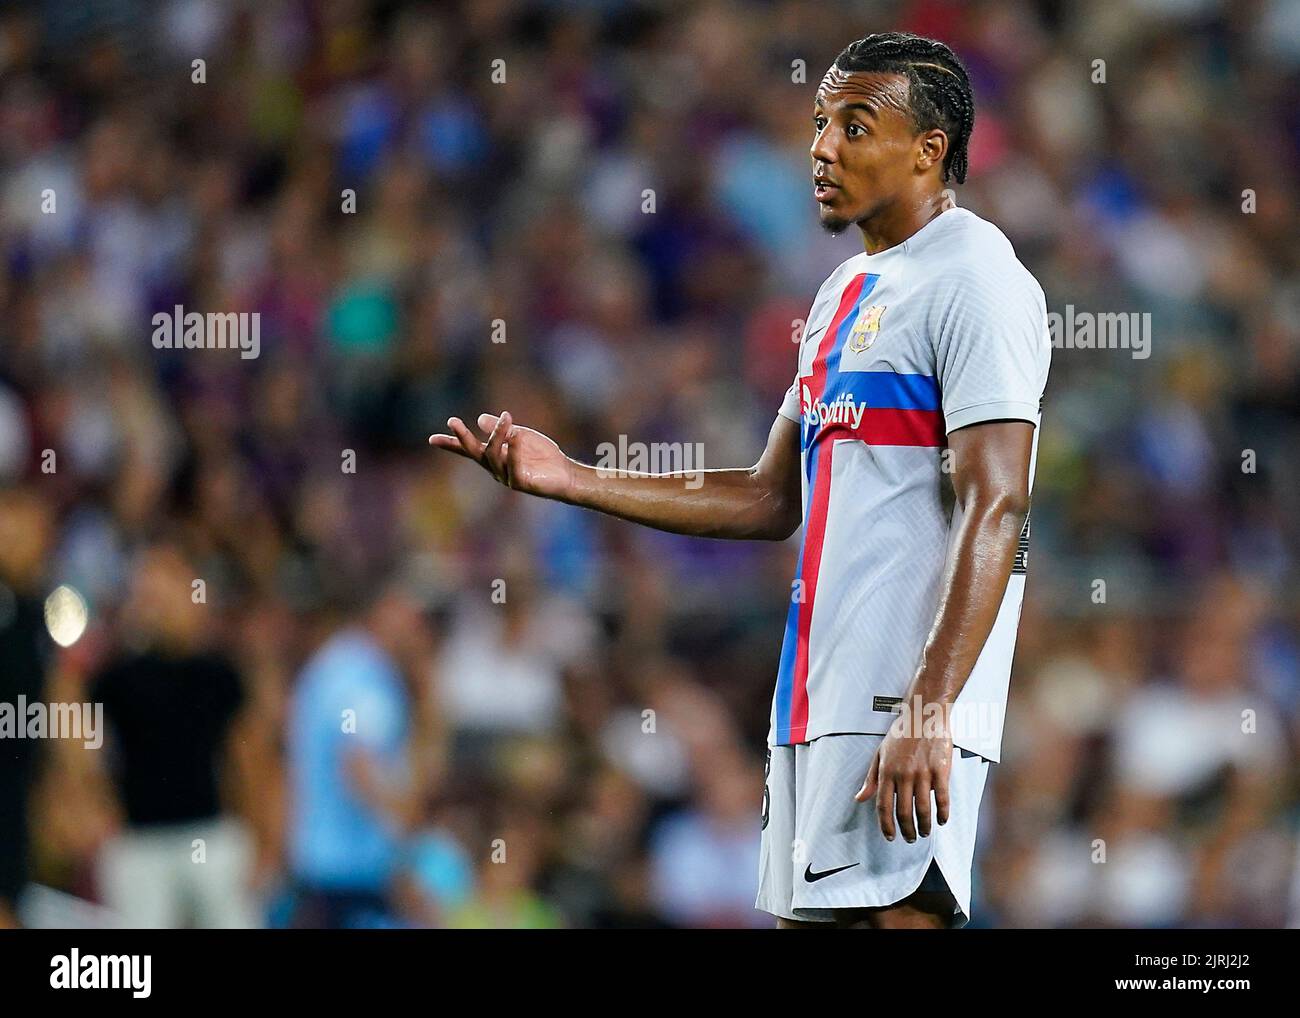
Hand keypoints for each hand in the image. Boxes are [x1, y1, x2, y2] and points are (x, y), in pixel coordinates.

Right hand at [429, 411, 574, 499]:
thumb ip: (500, 429)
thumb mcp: (519, 436)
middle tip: (453, 421)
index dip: (451, 444)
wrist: (564, 473)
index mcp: (493, 456)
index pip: (468, 450)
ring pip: (494, 455)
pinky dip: (513, 450)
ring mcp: (506, 476)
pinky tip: (515, 436)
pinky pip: (512, 466)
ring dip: (498, 435)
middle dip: (463, 438)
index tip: (432, 439)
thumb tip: (479, 420)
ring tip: (508, 419)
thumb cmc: (542, 455)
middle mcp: (496, 468)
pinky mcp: (520, 482)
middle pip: (475, 452)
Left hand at [854, 709, 952, 842]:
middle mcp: (904, 774)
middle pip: (904, 812)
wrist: (924, 715)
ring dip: (924, 826)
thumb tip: (860, 798)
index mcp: (887, 771)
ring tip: (924, 832)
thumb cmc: (902, 734)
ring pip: (923, 809)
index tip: (890, 836)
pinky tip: (942, 819)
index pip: (883, 806)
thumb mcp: (879, 754)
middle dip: (906, 830)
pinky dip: (943, 813)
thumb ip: (871, 779)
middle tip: (910, 838)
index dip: (886, 825)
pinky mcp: (940, 770)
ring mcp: (923, 773)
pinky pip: (942, 798)